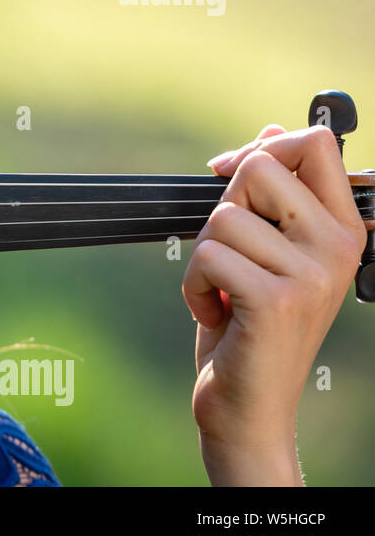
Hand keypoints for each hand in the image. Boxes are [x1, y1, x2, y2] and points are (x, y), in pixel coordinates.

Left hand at [183, 124, 364, 485]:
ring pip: (222, 216)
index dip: (262, 149)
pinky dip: (193, 286)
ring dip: (204, 257)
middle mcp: (337, 246)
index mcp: (342, 227)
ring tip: (224, 293)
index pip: (316, 144)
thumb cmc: (249, 325)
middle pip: (259, 167)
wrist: (249, 403)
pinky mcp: (277, 299)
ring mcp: (312, 273)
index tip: (232, 176)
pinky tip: (216, 313)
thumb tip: (268, 132)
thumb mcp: (262, 251)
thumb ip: (269, 194)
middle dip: (222, 208)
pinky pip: (207, 257)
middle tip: (231, 256)